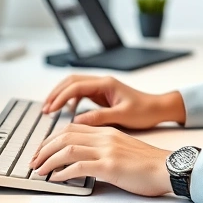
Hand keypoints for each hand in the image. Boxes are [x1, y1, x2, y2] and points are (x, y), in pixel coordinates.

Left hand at [28, 123, 172, 196]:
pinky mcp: (110, 165)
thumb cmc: (148, 163)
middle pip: (65, 135)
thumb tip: (83, 160)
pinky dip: (63, 172)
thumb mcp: (122, 149)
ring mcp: (107, 150)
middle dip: (44, 148)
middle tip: (33, 161)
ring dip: (48, 160)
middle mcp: (104, 137)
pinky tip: (55, 178)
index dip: (52, 139)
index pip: (71, 128)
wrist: (168, 167)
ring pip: (68, 149)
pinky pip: (79, 166)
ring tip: (39, 170)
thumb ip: (103, 149)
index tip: (42, 150)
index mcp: (107, 131)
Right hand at [42, 74, 185, 128]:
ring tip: (50, 109)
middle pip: (71, 82)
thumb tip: (77, 121)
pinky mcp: (102, 95)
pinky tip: (67, 111)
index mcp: (106, 84)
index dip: (61, 97)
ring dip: (61, 96)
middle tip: (45, 108)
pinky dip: (70, 100)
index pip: (76, 86)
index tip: (50, 109)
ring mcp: (101, 88)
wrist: (158, 109)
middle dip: (56, 93)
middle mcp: (102, 82)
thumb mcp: (122, 116)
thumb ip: (99, 117)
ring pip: (74, 86)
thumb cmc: (144, 111)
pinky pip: (81, 94)